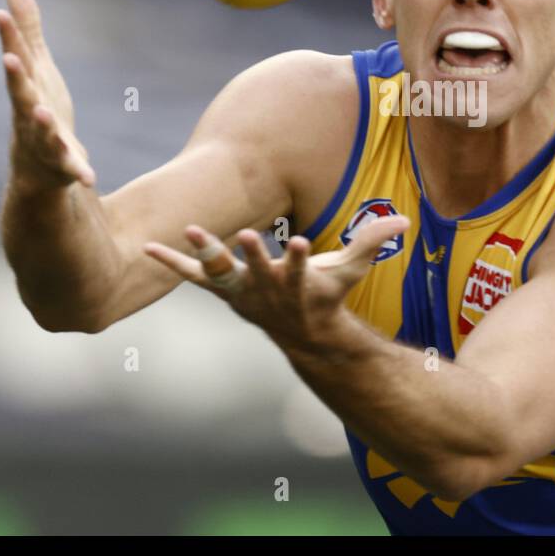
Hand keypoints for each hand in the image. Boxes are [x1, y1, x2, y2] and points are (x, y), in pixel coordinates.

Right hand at [0, 0, 95, 190]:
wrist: (39, 166)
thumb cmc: (36, 106)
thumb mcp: (36, 65)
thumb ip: (26, 27)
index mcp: (26, 87)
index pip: (16, 58)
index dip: (8, 37)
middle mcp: (28, 112)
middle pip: (20, 92)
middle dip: (15, 75)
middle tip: (9, 58)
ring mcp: (43, 140)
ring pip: (41, 131)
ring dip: (40, 121)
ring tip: (42, 111)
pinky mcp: (63, 164)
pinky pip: (72, 168)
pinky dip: (80, 171)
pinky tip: (90, 177)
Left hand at [142, 215, 409, 345]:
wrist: (301, 335)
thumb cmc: (326, 295)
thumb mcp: (351, 270)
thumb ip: (373, 242)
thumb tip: (405, 220)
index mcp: (298, 284)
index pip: (300, 269)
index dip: (298, 258)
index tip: (299, 242)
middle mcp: (267, 290)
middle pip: (258, 271)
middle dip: (252, 256)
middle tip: (245, 235)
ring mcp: (241, 292)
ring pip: (222, 272)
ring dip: (207, 253)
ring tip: (192, 231)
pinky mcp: (222, 290)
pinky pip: (193, 276)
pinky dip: (171, 262)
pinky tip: (148, 247)